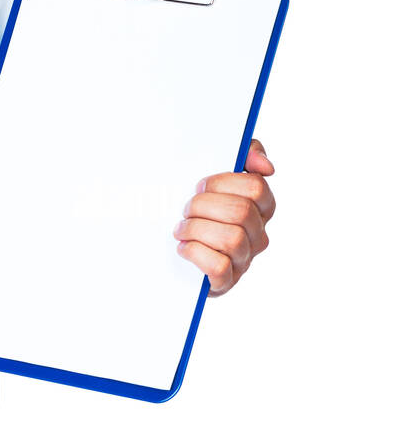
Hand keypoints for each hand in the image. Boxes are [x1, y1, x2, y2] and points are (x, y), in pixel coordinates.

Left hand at [173, 139, 275, 296]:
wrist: (171, 250)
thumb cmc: (200, 208)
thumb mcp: (218, 175)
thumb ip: (245, 155)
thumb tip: (265, 166)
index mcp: (260, 207)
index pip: (257, 188)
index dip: (222, 183)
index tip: (200, 184)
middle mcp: (257, 234)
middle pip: (241, 211)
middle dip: (204, 205)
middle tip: (186, 209)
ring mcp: (244, 259)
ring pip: (232, 239)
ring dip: (196, 230)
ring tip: (182, 229)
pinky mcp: (226, 281)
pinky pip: (218, 267)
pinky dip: (195, 254)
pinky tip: (183, 248)